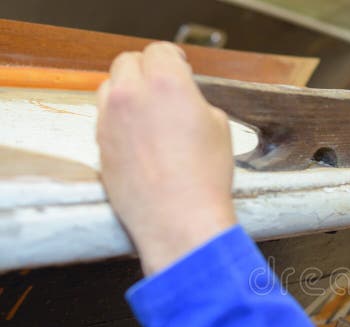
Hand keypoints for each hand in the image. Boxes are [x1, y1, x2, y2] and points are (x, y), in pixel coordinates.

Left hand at [96, 42, 236, 275]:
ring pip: (110, 88)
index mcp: (165, 84)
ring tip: (149, 113)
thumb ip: (195, 102)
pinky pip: (106, 119)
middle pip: (128, 63)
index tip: (179, 65)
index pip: (159, 51)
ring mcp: (109, 120)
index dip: (173, 57)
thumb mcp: (219, 128)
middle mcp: (130, 95)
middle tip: (163, 86)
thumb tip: (184, 101)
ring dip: (128, 92)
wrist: (180, 221)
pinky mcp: (99, 145)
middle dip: (147, 69)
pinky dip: (120, 120)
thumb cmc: (205, 179)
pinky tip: (141, 140)